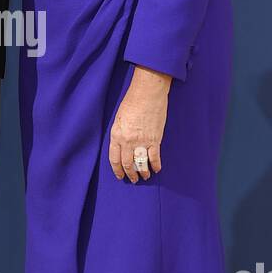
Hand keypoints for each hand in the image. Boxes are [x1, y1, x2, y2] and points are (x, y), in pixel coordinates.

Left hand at [109, 66, 171, 182]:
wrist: (147, 93)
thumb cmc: (132, 102)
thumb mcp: (119, 119)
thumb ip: (120, 134)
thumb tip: (123, 146)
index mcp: (116, 135)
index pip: (114, 159)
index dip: (117, 170)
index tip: (120, 175)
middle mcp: (128, 141)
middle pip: (128, 164)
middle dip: (130, 174)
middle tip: (133, 179)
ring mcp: (142, 141)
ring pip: (141, 164)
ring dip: (143, 172)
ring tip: (145, 176)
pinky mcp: (155, 139)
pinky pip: (155, 157)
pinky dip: (156, 165)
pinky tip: (156, 169)